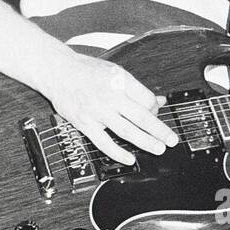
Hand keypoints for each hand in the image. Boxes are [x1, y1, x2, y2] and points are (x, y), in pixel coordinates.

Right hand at [41, 48, 177, 163]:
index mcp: (120, 81)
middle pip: (141, 117)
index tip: (157, 114)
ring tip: (158, 149)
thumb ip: (136, 89)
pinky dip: (117, 152)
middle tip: (172, 140)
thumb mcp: (115, 72)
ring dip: (145, 142)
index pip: (146, 99)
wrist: (57, 71)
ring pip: (126, 130)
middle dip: (159, 130)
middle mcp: (110, 96)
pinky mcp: (85, 123)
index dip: (155, 109)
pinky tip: (129, 159)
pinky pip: (103, 142)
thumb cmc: (86, 71)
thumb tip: (159, 101)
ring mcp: (97, 111)